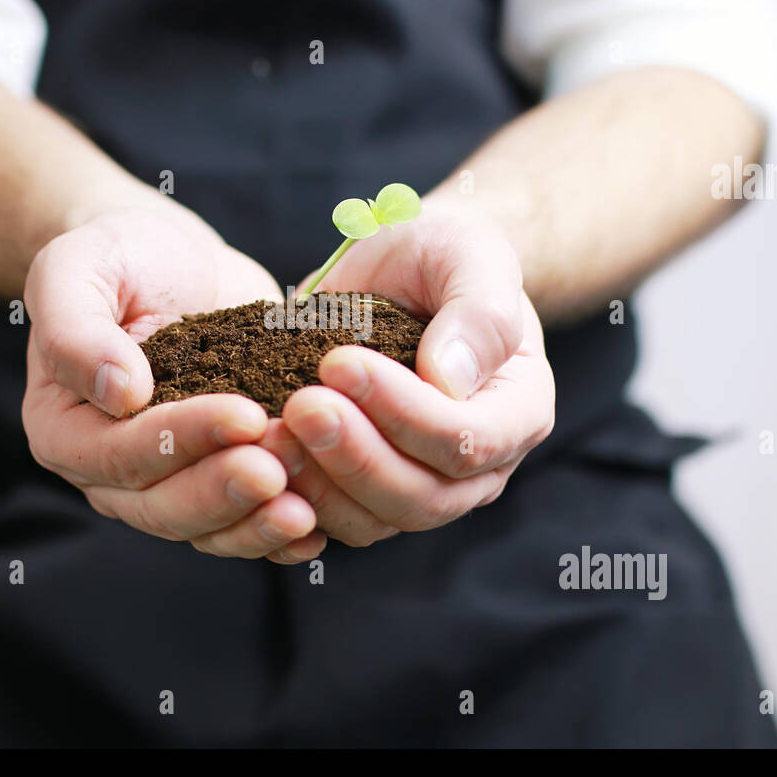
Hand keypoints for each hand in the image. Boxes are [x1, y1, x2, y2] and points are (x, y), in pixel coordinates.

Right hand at [22, 206, 327, 561]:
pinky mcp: (219, 475)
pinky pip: (243, 523)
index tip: (247, 415)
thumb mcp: (76, 270)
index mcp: (64, 431)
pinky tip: (319, 528)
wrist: (174, 260)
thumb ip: (76, 330)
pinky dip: (277, 532)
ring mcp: (168, 481)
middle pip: (164, 507)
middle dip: (225, 493)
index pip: (121, 453)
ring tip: (306, 508)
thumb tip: (120, 393)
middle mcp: (110, 473)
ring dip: (255, 524)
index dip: (183, 439)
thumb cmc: (117, 257)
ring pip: (206, 528)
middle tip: (279, 471)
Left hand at [260, 199, 554, 549]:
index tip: (338, 363)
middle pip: (421, 496)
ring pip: (373, 521)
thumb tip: (448, 380)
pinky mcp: (368, 496)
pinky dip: (293, 495)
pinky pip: (333, 519)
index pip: (468, 440)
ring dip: (317, 483)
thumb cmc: (443, 259)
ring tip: (269, 431)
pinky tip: (258, 452)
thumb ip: (478, 313)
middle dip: (354, 456)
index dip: (403, 412)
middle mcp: (480, 468)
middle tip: (298, 404)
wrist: (402, 275)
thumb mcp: (471, 256)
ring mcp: (424, 488)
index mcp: (519, 412)